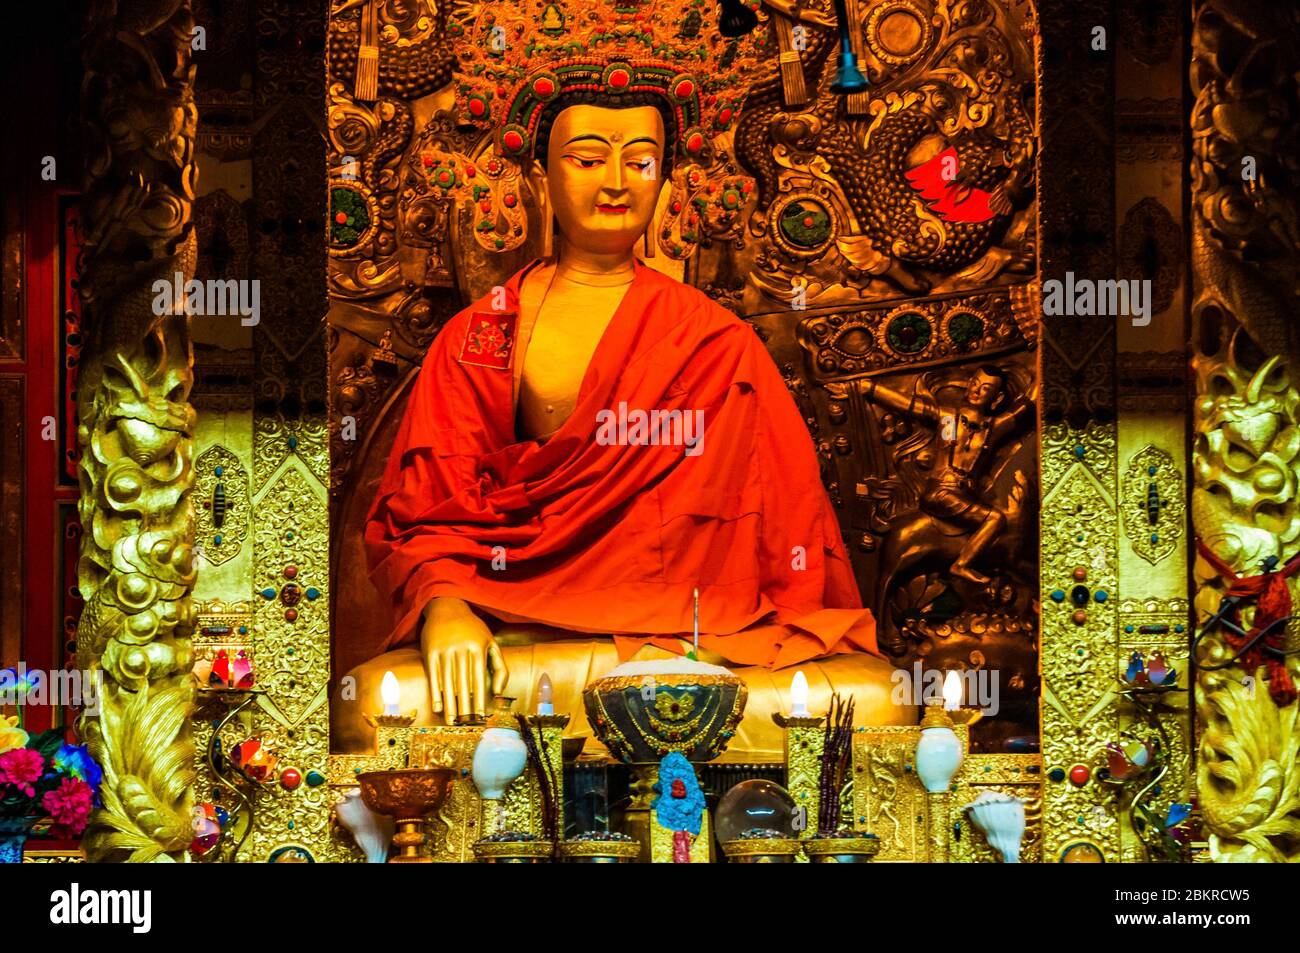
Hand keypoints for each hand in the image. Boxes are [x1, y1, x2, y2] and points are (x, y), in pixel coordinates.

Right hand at [419, 597, 508, 722]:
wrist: (447, 608)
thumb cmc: (473, 630)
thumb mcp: (491, 642)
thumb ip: (499, 667)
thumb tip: (498, 692)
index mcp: (478, 648)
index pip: (480, 680)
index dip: (480, 700)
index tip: (480, 716)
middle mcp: (461, 650)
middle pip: (463, 685)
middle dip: (464, 707)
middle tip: (465, 725)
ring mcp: (444, 651)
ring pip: (448, 684)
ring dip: (449, 705)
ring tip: (452, 721)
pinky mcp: (430, 652)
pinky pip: (433, 677)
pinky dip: (436, 693)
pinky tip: (438, 707)